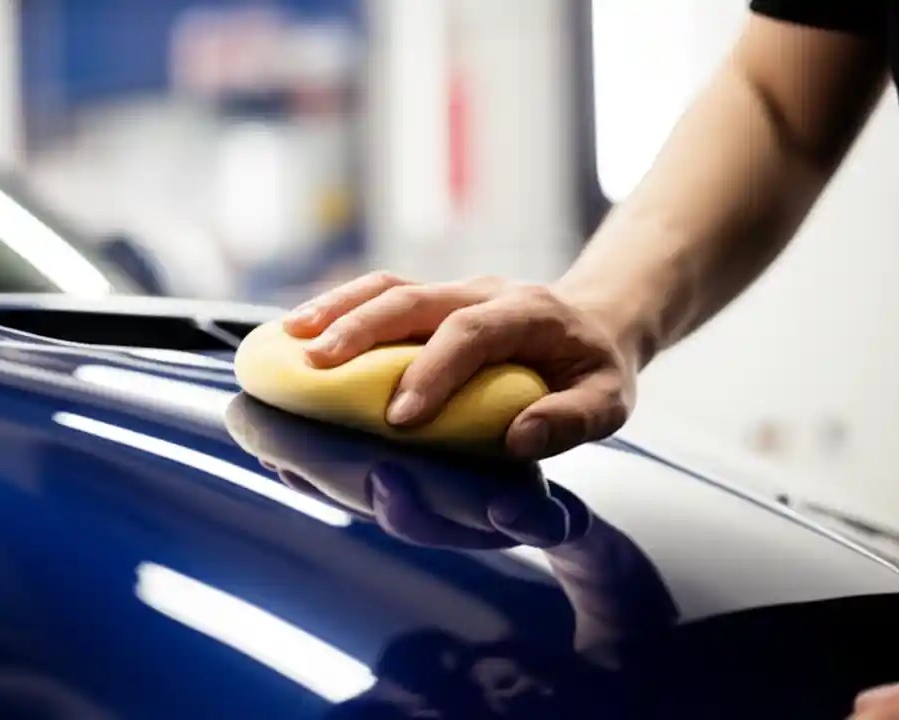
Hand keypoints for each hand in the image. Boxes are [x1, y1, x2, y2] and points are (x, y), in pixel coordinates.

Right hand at [283, 272, 642, 457]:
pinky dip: (335, 311)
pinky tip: (295, 334)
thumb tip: (518, 438)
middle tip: (315, 366)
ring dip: (334, 310)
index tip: (399, 418)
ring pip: (385, 287)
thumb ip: (572, 420)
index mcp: (529, 313)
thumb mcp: (610, 400)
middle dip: (359, 330)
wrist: (595, 319)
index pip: (472, 332)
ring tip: (288, 340)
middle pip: (412, 297)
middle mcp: (483, 292)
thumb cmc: (596, 369)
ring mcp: (452, 291)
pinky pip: (377, 296)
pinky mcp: (429, 301)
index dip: (432, 370)